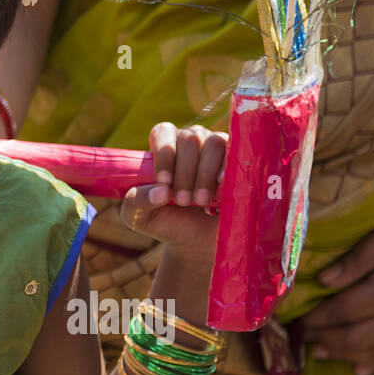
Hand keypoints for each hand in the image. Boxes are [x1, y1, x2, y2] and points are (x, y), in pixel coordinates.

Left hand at [120, 122, 225, 266]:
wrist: (197, 243)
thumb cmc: (166, 222)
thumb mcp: (139, 216)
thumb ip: (137, 201)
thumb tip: (161, 191)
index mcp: (164, 148)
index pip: (163, 131)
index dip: (164, 153)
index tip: (164, 182)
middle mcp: (190, 143)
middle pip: (189, 138)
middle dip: (185, 171)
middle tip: (183, 201)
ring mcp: (215, 150)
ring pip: (213, 143)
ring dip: (205, 173)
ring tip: (200, 201)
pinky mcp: (236, 162)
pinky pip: (236, 152)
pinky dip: (227, 167)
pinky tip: (221, 183)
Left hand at [302, 186, 373, 374]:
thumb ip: (360, 257)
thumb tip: (324, 280)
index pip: (344, 310)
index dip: (318, 318)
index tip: (297, 320)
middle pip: (357, 336)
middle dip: (326, 339)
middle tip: (301, 339)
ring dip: (347, 355)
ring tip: (321, 355)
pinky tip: (363, 369)